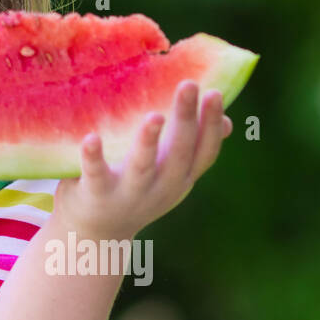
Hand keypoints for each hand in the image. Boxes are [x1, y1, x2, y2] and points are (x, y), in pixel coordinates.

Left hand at [51, 81, 232, 241]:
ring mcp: (129, 194)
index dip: (211, 124)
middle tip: (189, 84)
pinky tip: (91, 137)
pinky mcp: (95, 195)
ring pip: (143, 166)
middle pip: (179, 152)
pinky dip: (93, 157)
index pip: (204, 151)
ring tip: (155, 116)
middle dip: (186, 119)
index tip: (215, 93)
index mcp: (180, 178)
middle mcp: (160, 187)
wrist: (95, 235)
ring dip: (150, 142)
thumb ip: (193, 149)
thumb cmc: (134, 190)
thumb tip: (228, 121)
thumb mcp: (169, 175)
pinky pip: (95, 175)